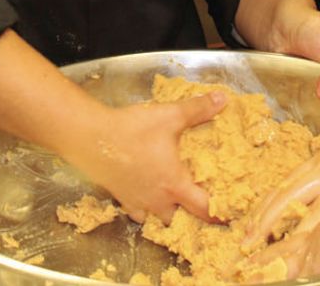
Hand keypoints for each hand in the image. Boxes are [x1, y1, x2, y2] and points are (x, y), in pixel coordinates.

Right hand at [65, 91, 225, 222]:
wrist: (90, 138)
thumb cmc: (131, 130)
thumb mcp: (169, 116)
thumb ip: (198, 110)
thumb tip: (222, 100)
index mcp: (174, 184)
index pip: (204, 209)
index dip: (219, 215)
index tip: (229, 216)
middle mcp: (157, 200)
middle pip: (181, 219)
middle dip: (192, 216)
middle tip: (201, 206)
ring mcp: (137, 201)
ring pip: (157, 219)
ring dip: (168, 213)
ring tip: (175, 202)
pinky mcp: (121, 197)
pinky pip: (137, 213)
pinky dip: (145, 209)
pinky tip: (147, 196)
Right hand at [242, 79, 319, 247]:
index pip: (317, 224)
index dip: (296, 246)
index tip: (280, 263)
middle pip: (289, 206)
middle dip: (265, 230)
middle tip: (246, 249)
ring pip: (286, 188)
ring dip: (264, 211)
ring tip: (248, 230)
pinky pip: (294, 174)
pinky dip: (278, 191)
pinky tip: (272, 201)